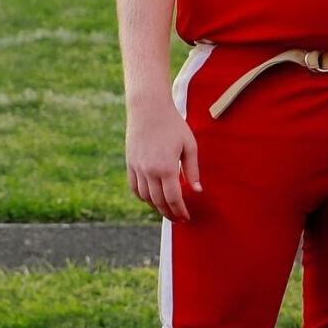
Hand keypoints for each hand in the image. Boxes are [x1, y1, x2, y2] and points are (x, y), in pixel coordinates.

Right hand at [126, 95, 200, 221]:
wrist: (148, 109)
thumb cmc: (173, 125)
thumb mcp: (189, 146)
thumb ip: (192, 170)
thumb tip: (197, 190)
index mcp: (166, 168)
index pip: (173, 198)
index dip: (180, 210)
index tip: (186, 217)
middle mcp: (149, 172)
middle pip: (158, 202)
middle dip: (169, 213)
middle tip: (178, 218)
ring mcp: (137, 168)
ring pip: (145, 197)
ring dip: (156, 207)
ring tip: (167, 210)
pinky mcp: (130, 163)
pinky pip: (135, 187)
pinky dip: (143, 197)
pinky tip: (152, 198)